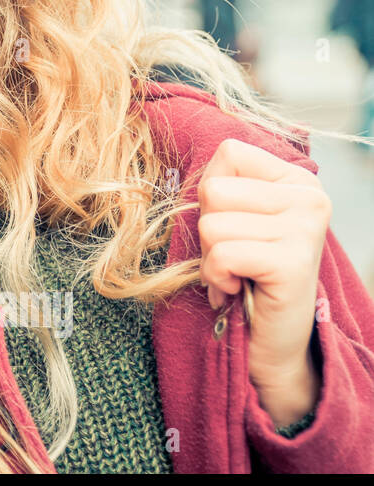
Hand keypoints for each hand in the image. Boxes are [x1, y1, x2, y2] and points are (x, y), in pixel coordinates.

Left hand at [197, 138, 327, 427]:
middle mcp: (310, 197)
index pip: (228, 153)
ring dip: (212, 259)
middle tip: (234, 258)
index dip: (212, 193)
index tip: (233, 225)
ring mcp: (306, 228)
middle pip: (213, 190)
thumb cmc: (242, 274)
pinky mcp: (294, 262)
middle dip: (208, 230)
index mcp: (295, 178)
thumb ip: (220, 185)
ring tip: (238, 276)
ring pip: (212, 225)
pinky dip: (218, 279)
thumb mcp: (232, 219)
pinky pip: (223, 255)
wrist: (268, 341)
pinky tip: (239, 290)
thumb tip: (175, 144)